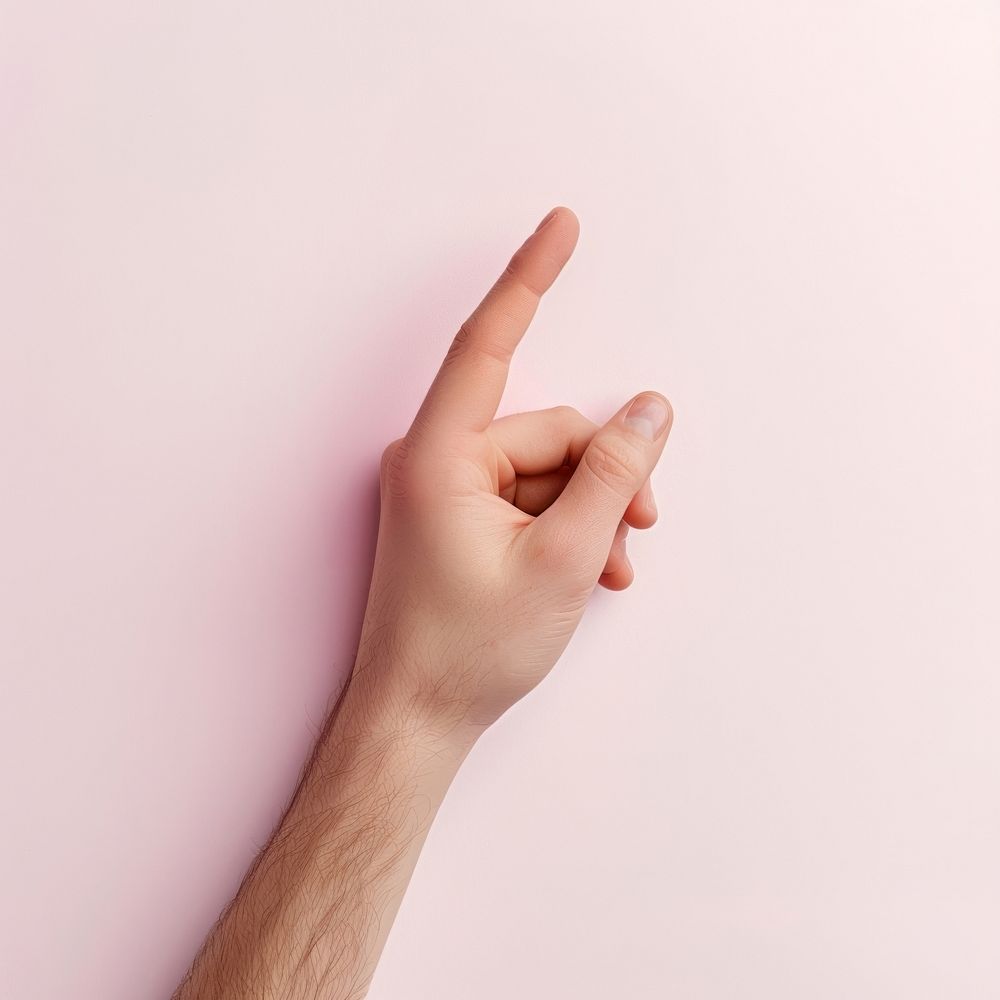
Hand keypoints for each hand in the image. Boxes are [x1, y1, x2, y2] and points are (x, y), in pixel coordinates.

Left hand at [355, 207, 673, 732]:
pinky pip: (528, 499)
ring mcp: (446, 491)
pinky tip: (591, 572)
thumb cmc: (471, 647)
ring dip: (590, 512)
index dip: (530, 278)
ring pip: (546, 471)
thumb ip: (611, 475)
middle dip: (604, 478)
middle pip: (548, 434)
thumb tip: (650, 409)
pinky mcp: (458, 518)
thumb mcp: (564, 559)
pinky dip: (566, 527)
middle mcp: (436, 460)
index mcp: (440, 456)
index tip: (563, 224)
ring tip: (609, 570)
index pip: (490, 343)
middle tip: (639, 531)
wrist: (417, 718)